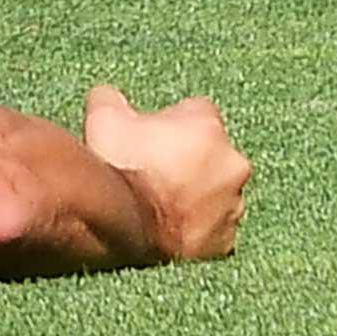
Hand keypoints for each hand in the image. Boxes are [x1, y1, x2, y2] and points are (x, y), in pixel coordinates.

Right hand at [83, 86, 252, 260]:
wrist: (124, 226)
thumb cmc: (118, 166)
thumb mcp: (103, 118)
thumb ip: (111, 99)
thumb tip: (109, 95)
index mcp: (207, 126)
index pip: (196, 111)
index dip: (173, 121)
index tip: (152, 133)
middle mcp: (232, 162)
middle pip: (213, 153)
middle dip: (190, 159)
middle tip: (154, 171)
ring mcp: (233, 204)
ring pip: (217, 193)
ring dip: (196, 194)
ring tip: (158, 204)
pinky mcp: (226, 241)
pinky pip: (214, 229)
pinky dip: (196, 228)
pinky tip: (167, 229)